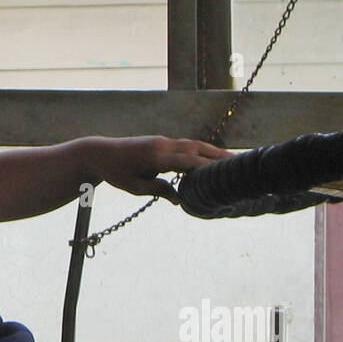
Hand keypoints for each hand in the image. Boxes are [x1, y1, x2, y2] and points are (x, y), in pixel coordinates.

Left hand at [96, 136, 230, 204]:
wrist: (101, 153)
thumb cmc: (117, 172)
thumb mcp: (136, 187)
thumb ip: (159, 190)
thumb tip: (181, 199)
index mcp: (156, 156)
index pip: (188, 161)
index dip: (208, 166)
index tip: (226, 172)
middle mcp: (163, 145)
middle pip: (197, 149)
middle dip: (219, 155)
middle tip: (241, 163)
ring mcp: (164, 142)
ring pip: (194, 145)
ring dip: (213, 151)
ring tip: (234, 160)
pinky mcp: (163, 143)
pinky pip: (187, 145)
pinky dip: (202, 151)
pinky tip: (213, 158)